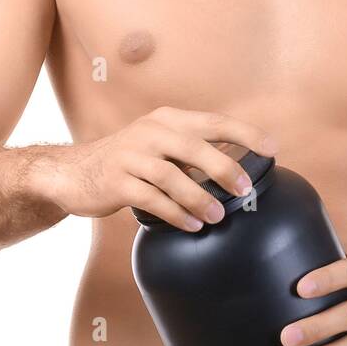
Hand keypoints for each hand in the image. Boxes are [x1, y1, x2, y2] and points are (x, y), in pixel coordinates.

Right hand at [31, 107, 276, 232]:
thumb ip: (192, 152)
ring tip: (218, 216)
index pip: (212, 121)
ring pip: (171, 176)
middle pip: (193, 146)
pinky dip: (174, 213)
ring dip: (198, 197)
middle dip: (224, 168)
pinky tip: (191, 225)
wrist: (73, 172)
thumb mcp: (159, 145)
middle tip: (245, 190)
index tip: (272, 147)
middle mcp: (149, 132)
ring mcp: (130, 156)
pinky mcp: (116, 182)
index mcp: (167, 120)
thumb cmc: (127, 162)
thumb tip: (237, 169)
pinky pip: (151, 199)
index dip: (244, 132)